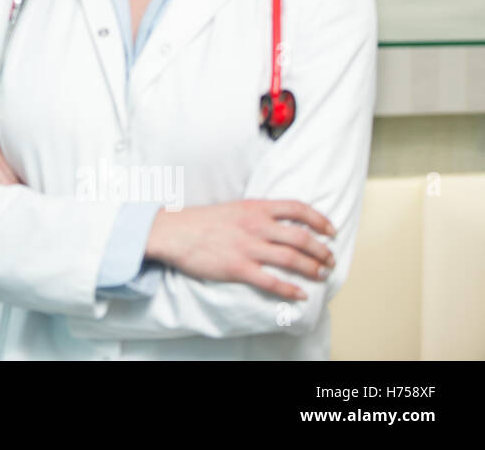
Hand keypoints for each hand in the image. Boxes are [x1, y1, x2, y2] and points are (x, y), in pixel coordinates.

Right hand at [146, 200, 336, 300]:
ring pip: (292, 260)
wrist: (172, 232)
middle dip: (322, 250)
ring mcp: (247, 248)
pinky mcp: (237, 268)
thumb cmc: (201, 221)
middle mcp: (256, 226)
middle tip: (330, 259)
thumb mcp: (233, 207)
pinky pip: (271, 281)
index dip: (320, 220)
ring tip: (322, 275)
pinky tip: (300, 295)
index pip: (298, 209)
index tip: (331, 230)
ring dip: (313, 269)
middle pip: (301, 238)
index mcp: (255, 208)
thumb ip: (257, 214)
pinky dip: (290, 290)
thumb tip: (281, 223)